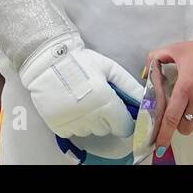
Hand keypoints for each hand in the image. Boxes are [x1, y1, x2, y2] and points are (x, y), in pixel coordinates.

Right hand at [18, 35, 144, 138]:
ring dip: (88, 120)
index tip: (117, 110)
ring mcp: (73, 123)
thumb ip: (129, 86)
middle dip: (105, 117)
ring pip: (89, 130)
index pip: (124, 127)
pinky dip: (73, 123)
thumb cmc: (80, 61)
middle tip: (95, 98)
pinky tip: (69, 106)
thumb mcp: (109, 68)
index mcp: (106, 103)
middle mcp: (91, 118)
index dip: (123, 119)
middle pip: (106, 129)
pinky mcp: (58, 126)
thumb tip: (146, 101)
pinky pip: (72, 132)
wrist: (46, 60)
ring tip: (79, 100)